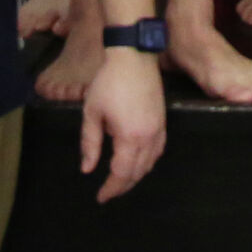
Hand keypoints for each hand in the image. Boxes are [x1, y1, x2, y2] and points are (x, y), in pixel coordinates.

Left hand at [82, 51, 166, 202]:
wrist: (134, 54)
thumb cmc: (109, 81)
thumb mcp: (92, 112)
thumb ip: (90, 143)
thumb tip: (87, 169)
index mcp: (130, 136)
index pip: (121, 173)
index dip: (111, 189)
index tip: (100, 197)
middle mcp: (149, 136)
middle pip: (138, 172)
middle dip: (122, 186)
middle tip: (108, 192)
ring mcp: (159, 127)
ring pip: (150, 162)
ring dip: (136, 175)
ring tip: (120, 180)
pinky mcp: (163, 119)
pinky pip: (158, 150)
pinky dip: (148, 161)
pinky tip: (138, 161)